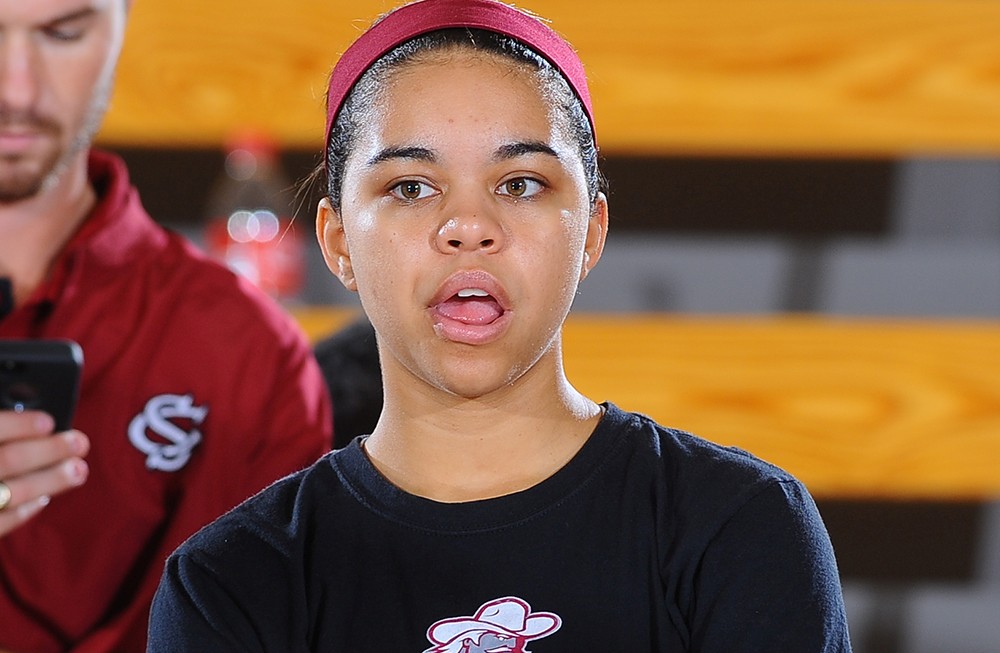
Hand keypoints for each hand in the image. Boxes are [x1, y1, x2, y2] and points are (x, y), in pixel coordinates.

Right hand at [0, 410, 88, 537]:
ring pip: (11, 493)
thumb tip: (25, 415)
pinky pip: (1, 524)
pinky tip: (42, 499)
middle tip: (80, 443)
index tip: (49, 422)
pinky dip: (23, 512)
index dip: (19, 425)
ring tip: (78, 471)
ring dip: (49, 481)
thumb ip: (1, 430)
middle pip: (8, 460)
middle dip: (49, 451)